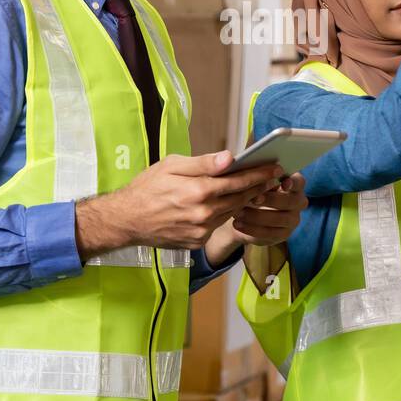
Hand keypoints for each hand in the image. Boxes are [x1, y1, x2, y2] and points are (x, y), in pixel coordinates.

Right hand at [75, 151, 282, 258]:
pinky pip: (217, 226)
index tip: (274, 167)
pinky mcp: (197, 243)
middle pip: (240, 198)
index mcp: (198, 191)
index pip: (238, 181)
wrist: (126, 221)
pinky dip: (225, 214)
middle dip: (258, 186)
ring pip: (231, 213)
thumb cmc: (147, 188)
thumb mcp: (172, 166)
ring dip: (244, 201)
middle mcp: (203, 214)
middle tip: (272, 176)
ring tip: (256, 188)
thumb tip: (230, 158)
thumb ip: (203, 163)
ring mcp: (201, 231)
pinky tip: (229, 205)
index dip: (259, 173)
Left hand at [231, 173, 307, 245]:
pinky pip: (270, 233)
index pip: (299, 182)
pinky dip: (252, 229)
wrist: (245, 214)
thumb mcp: (255, 182)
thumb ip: (259, 176)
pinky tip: (238, 224)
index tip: (284, 183)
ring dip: (257, 216)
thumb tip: (252, 169)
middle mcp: (298, 202)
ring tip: (238, 212)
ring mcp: (293, 220)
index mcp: (294, 184)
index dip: (293, 183)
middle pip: (290, 201)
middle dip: (270, 200)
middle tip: (253, 198)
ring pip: (279, 219)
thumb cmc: (252, 190)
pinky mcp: (284, 234)